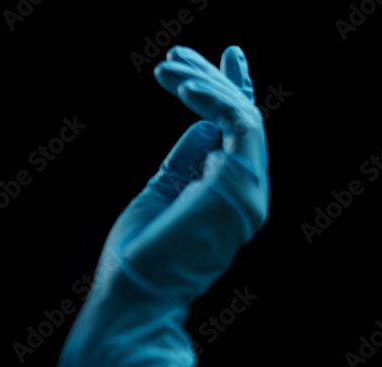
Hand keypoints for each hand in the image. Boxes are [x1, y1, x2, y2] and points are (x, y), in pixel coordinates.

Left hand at [54, 45, 268, 366]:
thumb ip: (187, 157)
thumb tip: (201, 120)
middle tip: (176, 56)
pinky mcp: (239, 187)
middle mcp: (248, 195)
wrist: (133, 295)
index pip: (240, 137)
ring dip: (204, 84)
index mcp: (229, 198)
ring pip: (241, 116)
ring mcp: (248, 193)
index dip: (232, 93)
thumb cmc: (138, 256)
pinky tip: (182, 85)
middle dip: (213, 80)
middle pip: (242, 122)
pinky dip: (212, 98)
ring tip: (167, 67)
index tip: (223, 57)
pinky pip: (237, 124)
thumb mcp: (162, 191)